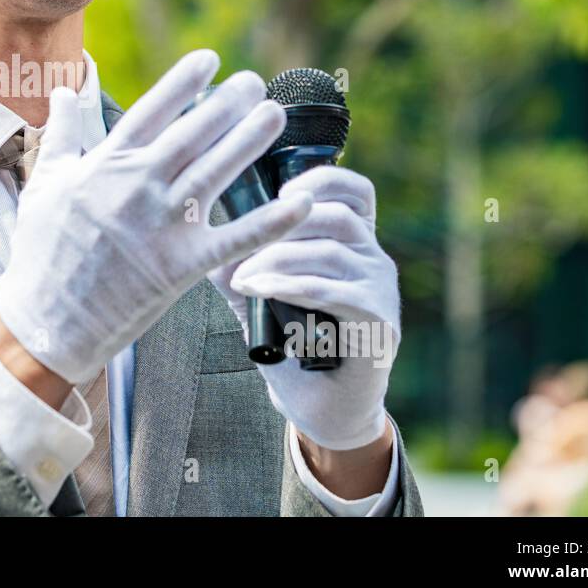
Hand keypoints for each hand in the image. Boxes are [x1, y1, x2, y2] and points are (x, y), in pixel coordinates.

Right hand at [0, 50, 314, 385]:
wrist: (48, 323)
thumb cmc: (41, 252)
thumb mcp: (43, 185)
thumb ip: (60, 134)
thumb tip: (60, 91)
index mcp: (106, 165)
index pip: (152, 111)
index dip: (184, 82)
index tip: (209, 60)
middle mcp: (138, 188)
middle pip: (193, 134)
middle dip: (228, 103)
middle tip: (255, 82)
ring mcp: (162, 226)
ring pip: (217, 173)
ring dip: (251, 142)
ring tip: (275, 115)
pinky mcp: (182, 265)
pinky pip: (235, 239)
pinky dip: (272, 222)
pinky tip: (303, 202)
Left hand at [226, 165, 399, 450]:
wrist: (321, 409)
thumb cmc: (293, 346)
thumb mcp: (262, 297)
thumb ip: (242, 265)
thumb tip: (207, 238)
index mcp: (353, 244)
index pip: (354, 191)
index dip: (322, 179)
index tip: (280, 191)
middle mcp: (374, 259)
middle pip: (335, 216)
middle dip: (280, 226)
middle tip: (241, 247)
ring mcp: (381, 290)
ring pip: (330, 251)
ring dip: (277, 259)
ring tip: (241, 277)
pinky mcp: (379, 322)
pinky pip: (332, 291)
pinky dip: (289, 286)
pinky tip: (259, 289)